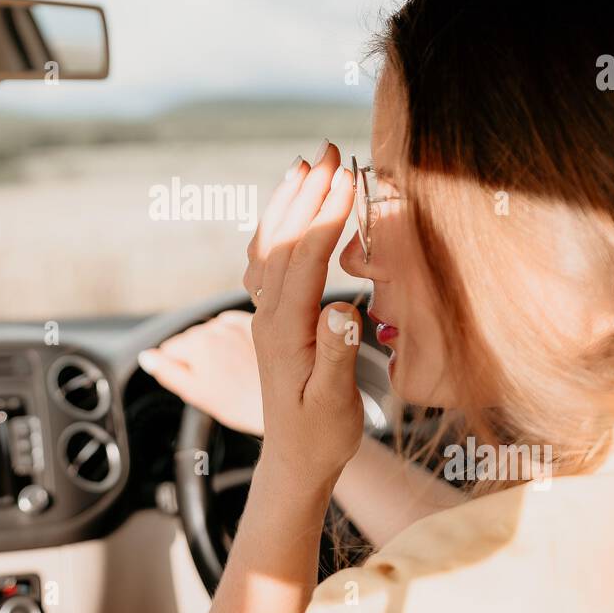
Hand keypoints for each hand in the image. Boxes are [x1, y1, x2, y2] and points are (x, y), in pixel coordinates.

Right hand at [137, 311, 263, 434]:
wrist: (288, 401)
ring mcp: (237, 322)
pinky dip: (233, 337)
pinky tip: (244, 357)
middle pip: (191, 338)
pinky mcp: (255, 321)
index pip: (170, 349)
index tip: (200, 382)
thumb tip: (146, 357)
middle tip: (220, 380)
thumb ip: (167, 371)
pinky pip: (233, 325)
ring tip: (234, 370)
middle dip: (198, 355)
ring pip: (212, 331)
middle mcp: (215, 327)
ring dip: (216, 345)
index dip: (181, 368)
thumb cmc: (240, 404)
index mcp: (196, 344)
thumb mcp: (196, 393)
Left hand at [245, 141, 363, 480]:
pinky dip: (281, 226)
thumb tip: (342, 310)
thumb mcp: (332, 403)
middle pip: (285, 241)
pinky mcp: (273, 319)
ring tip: (308, 163)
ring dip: (290, 201)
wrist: (294, 462)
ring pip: (272, 245)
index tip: (347, 179)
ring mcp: (267, 315)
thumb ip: (336, 357)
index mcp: (285, 331)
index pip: (305, 260)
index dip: (326, 217)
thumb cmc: (320, 437)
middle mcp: (269, 316)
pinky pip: (269, 261)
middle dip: (307, 192)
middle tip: (329, 150)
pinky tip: (290, 208)